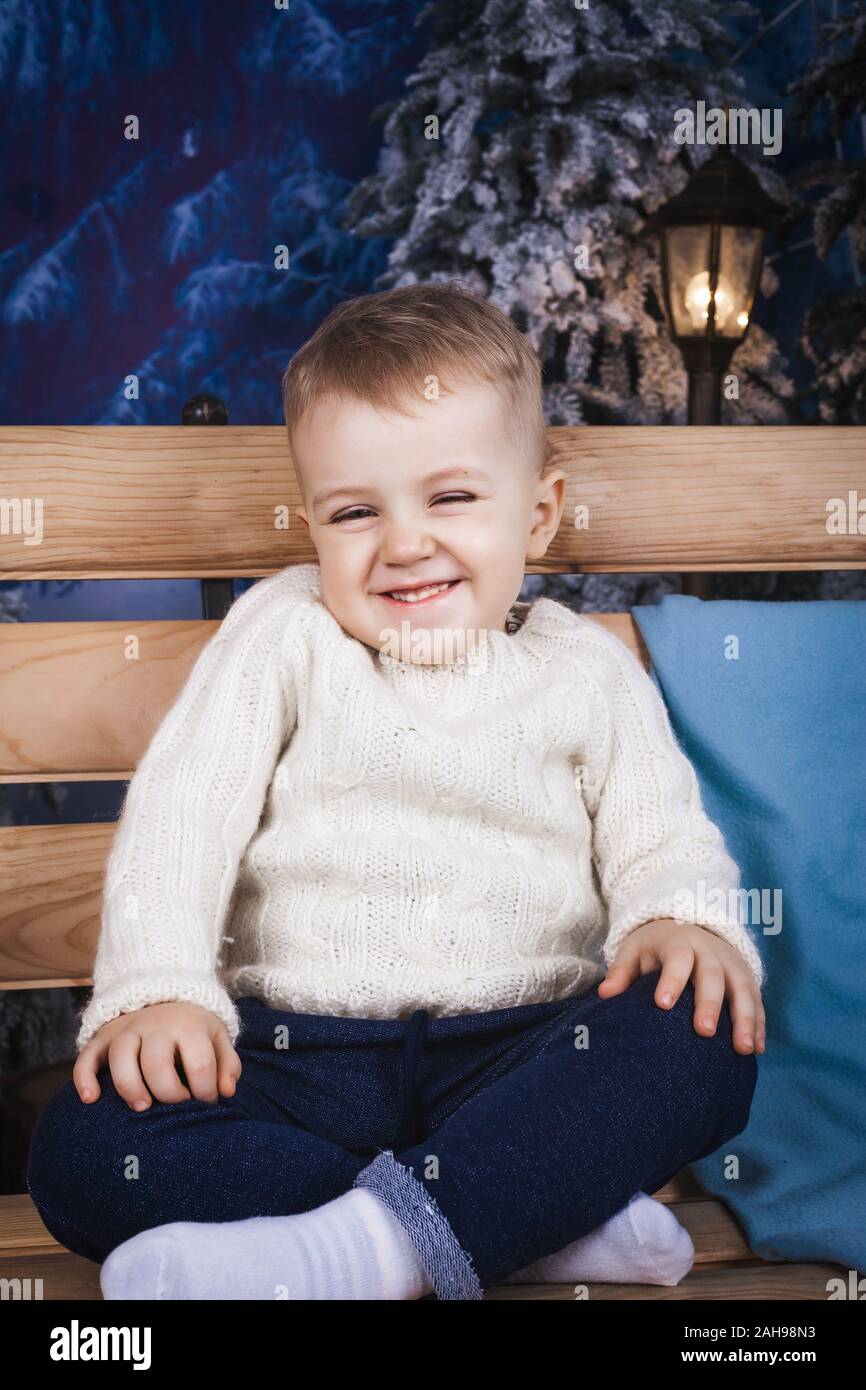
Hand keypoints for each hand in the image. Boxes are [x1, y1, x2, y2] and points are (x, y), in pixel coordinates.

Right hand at [72, 1002, 242, 1111]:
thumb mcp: (217, 1038)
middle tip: (174, 1106)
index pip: (199, 1063)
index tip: (205, 1102)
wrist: (165, 993)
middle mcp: (156, 1025)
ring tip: (142, 1106)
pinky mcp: (104, 1036)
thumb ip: (227, 1064)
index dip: (204, 1091)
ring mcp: (127, 1029)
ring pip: (120, 1056)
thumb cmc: (194, 1028)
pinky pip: (87, 1055)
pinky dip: (85, 1078)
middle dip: (168, 1092)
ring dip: (129, 1087)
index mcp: (190, 1025)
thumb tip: (226, 1092)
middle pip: (157, 1062)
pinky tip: (91, 1099)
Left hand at [597, 918, 764, 1055]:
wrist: (689, 925)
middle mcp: (710, 952)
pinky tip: (756, 1049)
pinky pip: (756, 1001)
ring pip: (743, 989)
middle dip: (711, 1003)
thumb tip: (604, 995)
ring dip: (745, 1019)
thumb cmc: (656, 947)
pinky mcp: (746, 978)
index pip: (677, 959)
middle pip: (713, 975)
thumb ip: (621, 972)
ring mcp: (732, 964)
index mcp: (679, 943)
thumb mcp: (635, 950)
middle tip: (704, 1031)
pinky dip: (758, 1024)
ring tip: (743, 1049)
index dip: (671, 979)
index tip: (663, 1004)